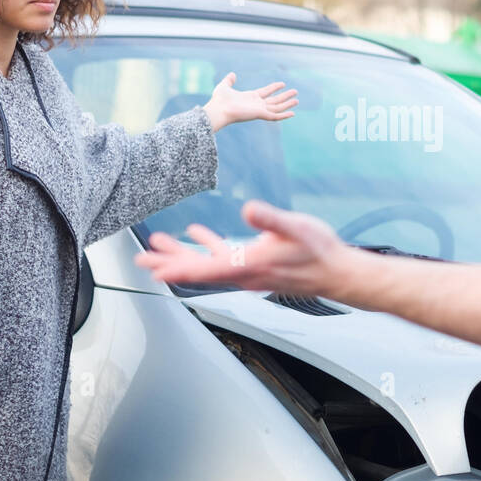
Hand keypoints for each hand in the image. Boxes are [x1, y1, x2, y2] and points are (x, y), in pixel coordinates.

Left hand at [133, 199, 351, 295]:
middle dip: (168, 264)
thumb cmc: (320, 251)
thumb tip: (246, 208)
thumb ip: (271, 219)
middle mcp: (243, 272)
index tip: (154, 269)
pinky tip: (197, 235)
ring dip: (182, 256)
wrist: (338, 272)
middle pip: (197, 271)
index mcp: (249, 265)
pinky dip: (206, 248)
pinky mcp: (255, 263)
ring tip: (157, 247)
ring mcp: (248, 270)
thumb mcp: (297, 228)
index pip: (205, 270)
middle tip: (141, 260)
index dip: (178, 269)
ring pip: (207, 265)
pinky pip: (223, 258)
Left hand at [202, 73, 297, 131]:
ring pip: (277, 107)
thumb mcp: (225, 86)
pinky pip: (275, 116)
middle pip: (274, 100)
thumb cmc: (220, 100)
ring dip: (287, 104)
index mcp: (250, 98)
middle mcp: (256, 105)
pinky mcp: (260, 115)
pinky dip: (284, 115)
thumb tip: (232, 74)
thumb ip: (229, 80)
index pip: (266, 92)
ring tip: (297, 100)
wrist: (219, 110)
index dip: (274, 88)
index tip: (282, 84)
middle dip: (285, 96)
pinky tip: (293, 113)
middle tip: (295, 92)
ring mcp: (259, 110)